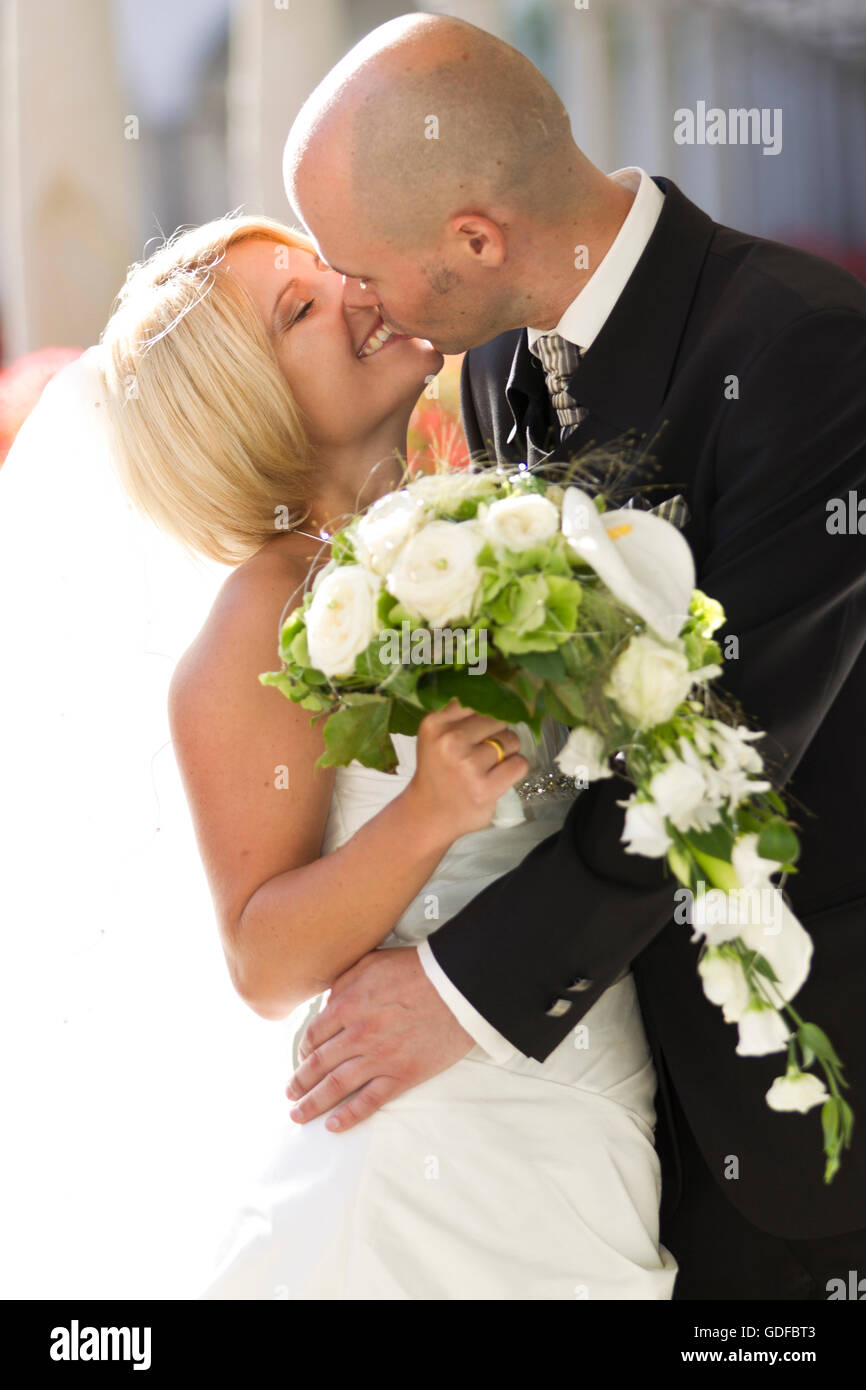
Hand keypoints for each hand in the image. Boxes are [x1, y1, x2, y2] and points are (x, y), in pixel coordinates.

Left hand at [286, 946, 473, 1130]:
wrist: (458, 986)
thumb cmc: (418, 970)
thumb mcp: (371, 963)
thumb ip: (344, 983)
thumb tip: (328, 1004)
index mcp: (348, 1005)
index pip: (313, 1035)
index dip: (302, 1049)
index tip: (300, 1058)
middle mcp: (358, 1035)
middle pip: (318, 1064)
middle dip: (299, 1082)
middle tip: (290, 1093)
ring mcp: (379, 1058)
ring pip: (336, 1086)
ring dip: (313, 1103)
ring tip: (299, 1114)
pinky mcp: (402, 1075)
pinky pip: (370, 1101)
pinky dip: (349, 1116)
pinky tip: (334, 1125)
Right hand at [404, 698, 528, 842]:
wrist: (427, 814)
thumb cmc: (437, 770)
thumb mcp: (436, 735)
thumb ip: (458, 713)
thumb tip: (499, 690)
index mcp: (435, 724)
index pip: (478, 700)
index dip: (490, 708)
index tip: (490, 718)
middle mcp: (450, 741)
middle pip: (499, 719)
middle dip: (498, 733)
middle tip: (484, 750)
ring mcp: (468, 765)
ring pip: (512, 740)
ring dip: (507, 753)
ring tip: (489, 766)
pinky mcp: (486, 787)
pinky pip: (519, 764)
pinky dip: (514, 770)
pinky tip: (498, 777)